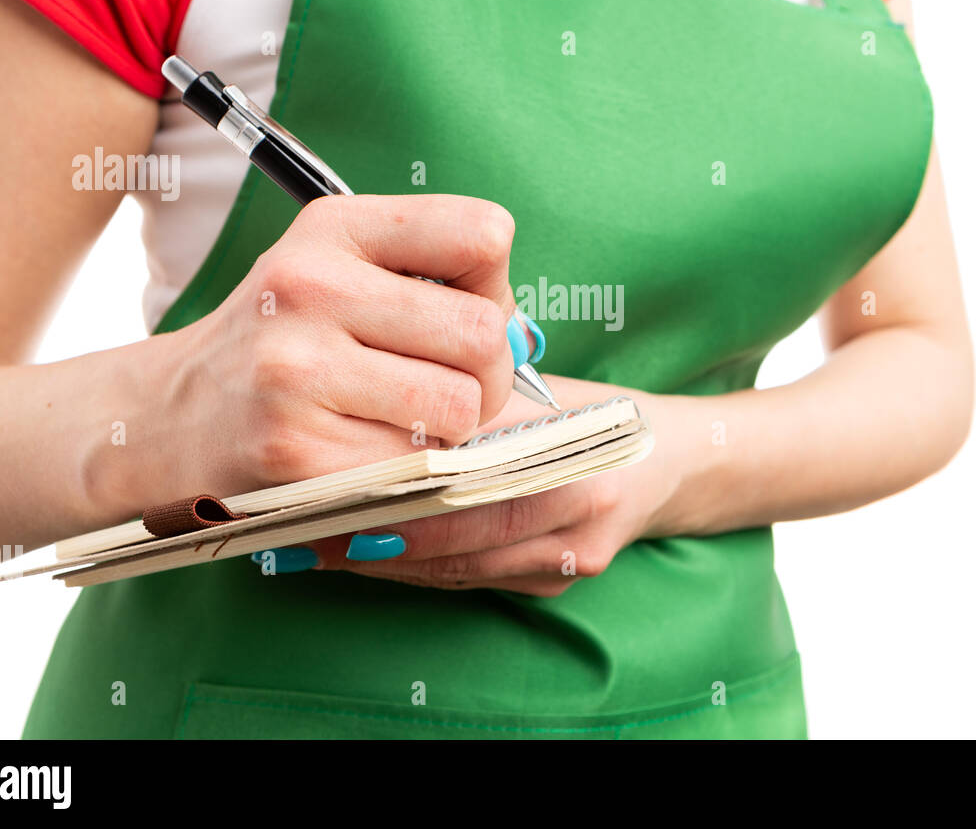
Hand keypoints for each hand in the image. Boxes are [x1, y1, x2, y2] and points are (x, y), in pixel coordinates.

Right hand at [86, 194, 525, 512]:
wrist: (170, 420)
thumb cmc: (285, 344)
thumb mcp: (341, 273)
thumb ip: (435, 282)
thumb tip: (521, 340)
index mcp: (334, 228)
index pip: (482, 234)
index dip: (494, 287)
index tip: (458, 315)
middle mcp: (310, 286)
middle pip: (484, 336)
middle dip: (486, 378)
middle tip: (444, 390)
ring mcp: (296, 369)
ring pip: (460, 410)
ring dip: (447, 431)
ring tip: (395, 423)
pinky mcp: (294, 451)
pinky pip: (416, 468)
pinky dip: (407, 473)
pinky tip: (359, 456)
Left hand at [294, 376, 709, 595]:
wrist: (665, 456)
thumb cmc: (586, 410)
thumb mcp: (536, 392)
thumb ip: (474, 409)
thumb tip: (382, 419)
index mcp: (577, 461)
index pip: (469, 484)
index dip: (400, 491)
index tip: (338, 486)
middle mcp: (580, 520)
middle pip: (459, 536)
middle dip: (379, 534)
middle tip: (310, 525)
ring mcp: (570, 560)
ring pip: (458, 568)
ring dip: (388, 558)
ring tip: (325, 543)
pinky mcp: (558, 583)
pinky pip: (473, 580)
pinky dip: (419, 567)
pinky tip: (373, 553)